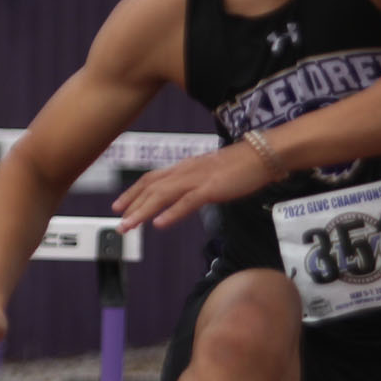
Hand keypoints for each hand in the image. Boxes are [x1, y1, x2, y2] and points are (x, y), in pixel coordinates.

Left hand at [113, 142, 274, 231]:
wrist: (262, 154)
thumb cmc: (241, 165)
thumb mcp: (210, 174)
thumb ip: (195, 184)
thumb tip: (184, 196)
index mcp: (185, 167)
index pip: (151, 178)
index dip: (133, 193)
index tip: (119, 206)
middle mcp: (186, 171)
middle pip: (151, 187)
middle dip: (132, 205)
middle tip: (118, 223)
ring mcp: (197, 179)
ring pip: (162, 195)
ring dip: (143, 211)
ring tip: (129, 226)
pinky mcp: (212, 188)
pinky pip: (188, 202)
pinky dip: (172, 213)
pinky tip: (160, 224)